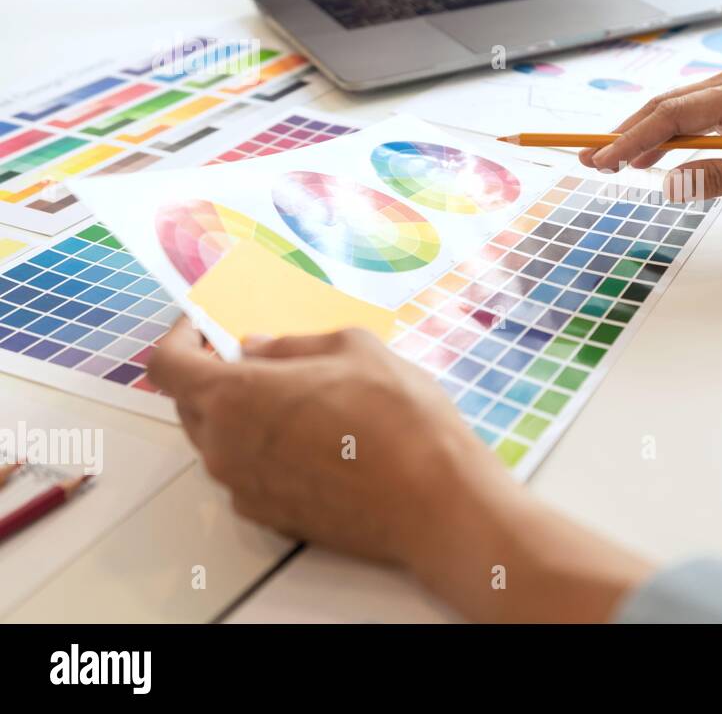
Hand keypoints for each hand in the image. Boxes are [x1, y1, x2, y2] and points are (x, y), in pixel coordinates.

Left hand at [148, 319, 652, 621]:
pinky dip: (264, 451)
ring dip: (241, 416)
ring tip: (299, 400)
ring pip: (219, 442)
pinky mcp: (270, 517)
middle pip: (189, 406)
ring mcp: (244, 488)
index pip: (166, 366)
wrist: (433, 500)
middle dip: (213, 376)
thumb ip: (294, 345)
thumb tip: (258, 348)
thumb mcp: (355, 349)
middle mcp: (224, 447)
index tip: (201, 327)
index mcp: (234, 396)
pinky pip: (247, 474)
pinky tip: (315, 441)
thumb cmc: (398, 417)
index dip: (178, 339)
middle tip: (261, 360)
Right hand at [578, 65, 721, 199]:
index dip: (631, 140)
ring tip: (610, 161)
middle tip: (589, 163)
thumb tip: (670, 185)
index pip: (671, 116)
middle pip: (664, 106)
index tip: (602, 162)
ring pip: (676, 107)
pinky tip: (653, 153)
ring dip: (642, 133)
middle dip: (624, 134)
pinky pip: (694, 110)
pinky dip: (668, 131)